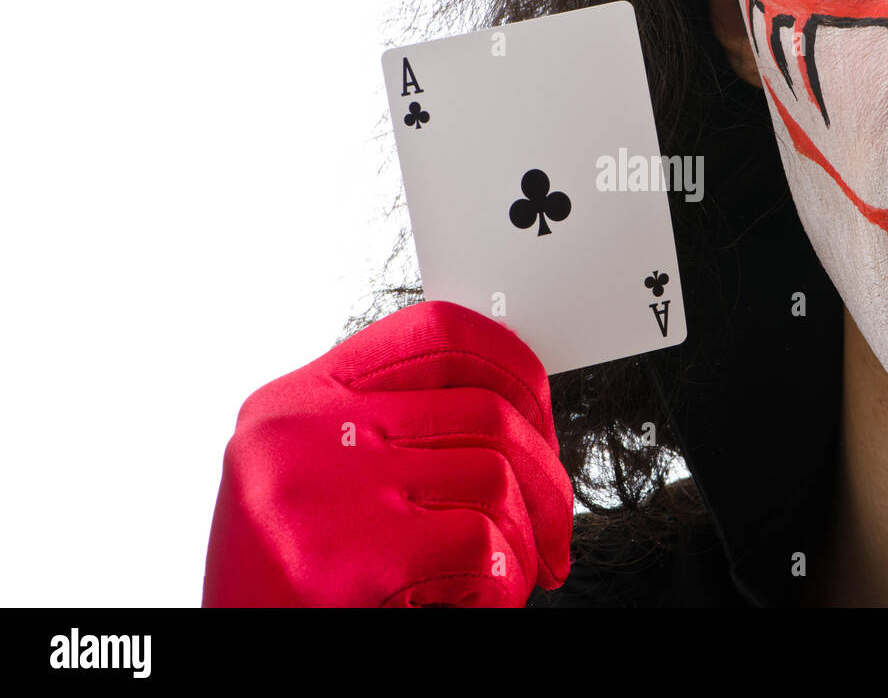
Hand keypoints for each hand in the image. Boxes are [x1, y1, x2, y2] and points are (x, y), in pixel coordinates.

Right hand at [202, 301, 572, 606]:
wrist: (231, 656)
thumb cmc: (290, 587)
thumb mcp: (318, 483)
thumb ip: (391, 433)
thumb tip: (511, 411)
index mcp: (297, 402)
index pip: (438, 333)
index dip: (514, 366)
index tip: (540, 417)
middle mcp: (302, 434)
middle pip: (485, 409)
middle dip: (545, 475)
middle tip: (552, 527)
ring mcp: (322, 492)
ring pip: (495, 476)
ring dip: (527, 539)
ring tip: (512, 574)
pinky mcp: (344, 561)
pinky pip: (481, 547)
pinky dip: (504, 584)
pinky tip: (478, 602)